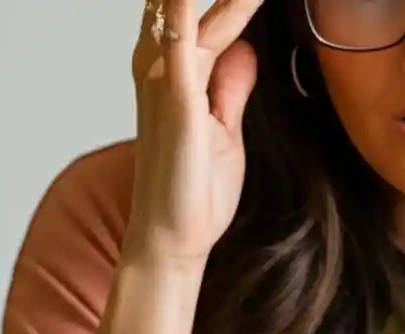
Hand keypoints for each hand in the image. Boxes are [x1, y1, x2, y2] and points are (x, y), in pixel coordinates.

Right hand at [125, 0, 262, 264]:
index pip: (204, 5)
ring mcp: (165, 79)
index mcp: (175, 69)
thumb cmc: (195, 189)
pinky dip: (192, 9)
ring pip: (187, 5)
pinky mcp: (177, 99)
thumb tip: (241, 51)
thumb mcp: (224, 127)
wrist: (174, 238)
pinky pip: (184, 40)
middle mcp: (163, 64)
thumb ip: (229, 85)